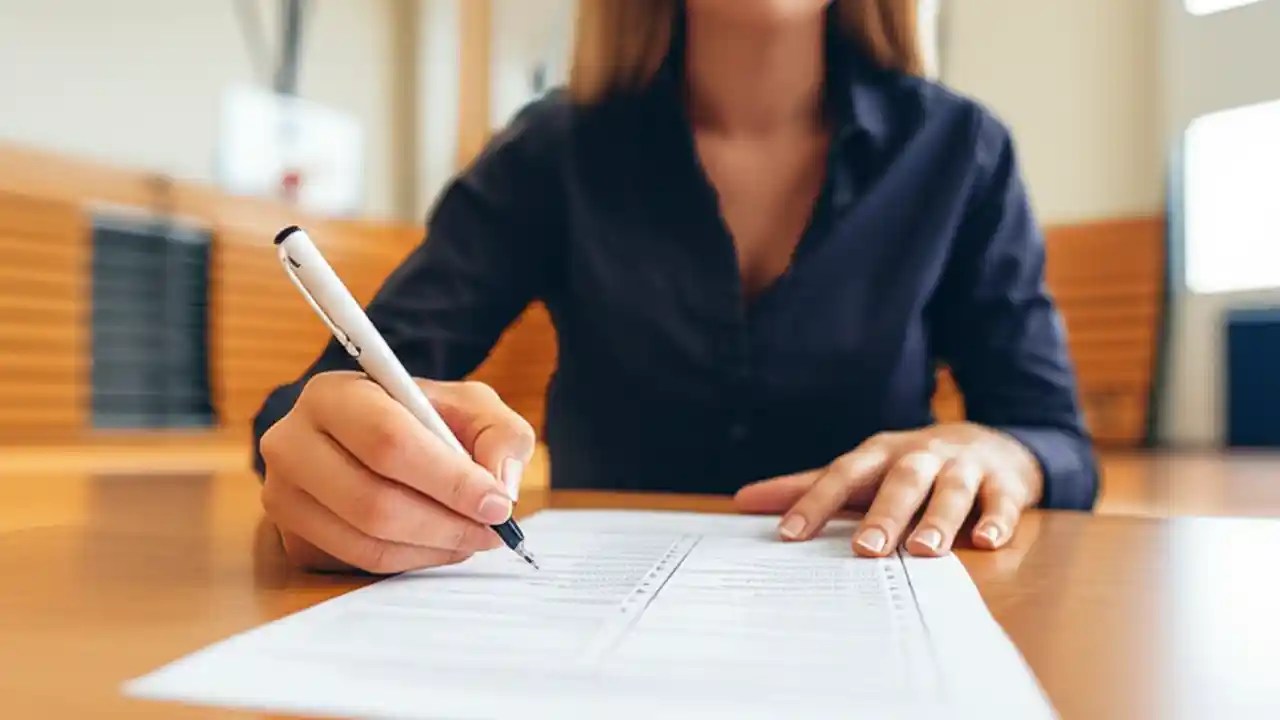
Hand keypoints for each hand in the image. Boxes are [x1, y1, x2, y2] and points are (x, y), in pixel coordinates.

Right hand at [259, 372, 534, 573]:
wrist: (373, 437)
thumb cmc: (422, 418)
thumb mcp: (472, 407)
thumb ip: (500, 434)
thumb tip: (500, 486)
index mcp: (333, 395)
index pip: (388, 442)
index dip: (448, 479)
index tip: (496, 502)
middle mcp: (292, 443)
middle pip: (373, 501)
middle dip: (446, 523)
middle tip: (493, 529)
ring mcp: (284, 495)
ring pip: (366, 541)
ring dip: (433, 548)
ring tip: (472, 536)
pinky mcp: (293, 538)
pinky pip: (358, 563)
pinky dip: (411, 561)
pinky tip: (438, 543)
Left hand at [733, 423, 1042, 556]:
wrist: (992, 444)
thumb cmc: (911, 466)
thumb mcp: (861, 471)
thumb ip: (808, 487)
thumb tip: (742, 500)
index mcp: (880, 454)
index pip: (842, 475)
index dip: (815, 502)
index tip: (788, 535)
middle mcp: (921, 455)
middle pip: (900, 481)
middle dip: (883, 513)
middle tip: (865, 549)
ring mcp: (965, 467)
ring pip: (951, 490)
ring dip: (939, 519)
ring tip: (924, 551)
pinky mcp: (1004, 483)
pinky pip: (1003, 501)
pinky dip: (997, 520)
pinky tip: (987, 541)